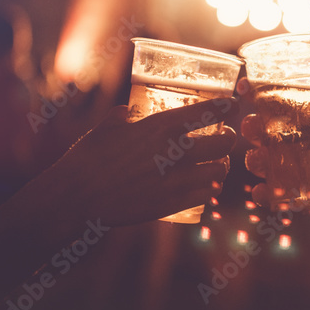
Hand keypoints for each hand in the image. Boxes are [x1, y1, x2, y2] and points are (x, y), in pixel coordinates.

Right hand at [47, 97, 238, 227]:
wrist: (77, 196)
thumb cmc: (87, 158)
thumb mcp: (106, 129)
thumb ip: (121, 117)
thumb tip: (125, 111)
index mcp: (161, 126)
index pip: (207, 112)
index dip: (225, 107)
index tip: (232, 106)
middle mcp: (176, 151)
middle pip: (223, 143)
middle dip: (229, 139)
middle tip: (226, 138)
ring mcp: (177, 180)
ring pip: (219, 172)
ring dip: (221, 167)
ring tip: (217, 165)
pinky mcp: (173, 204)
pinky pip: (205, 196)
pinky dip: (209, 190)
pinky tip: (206, 188)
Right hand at [242, 90, 309, 227]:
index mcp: (306, 120)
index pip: (277, 104)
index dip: (257, 95)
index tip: (245, 87)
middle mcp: (295, 143)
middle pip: (261, 132)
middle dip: (250, 128)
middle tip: (251, 127)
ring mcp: (293, 170)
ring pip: (261, 162)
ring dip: (253, 160)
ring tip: (258, 161)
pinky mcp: (297, 195)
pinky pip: (273, 195)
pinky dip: (262, 195)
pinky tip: (262, 192)